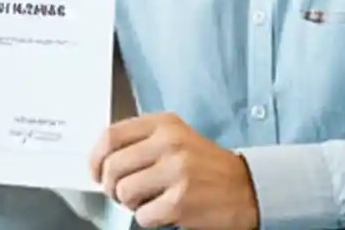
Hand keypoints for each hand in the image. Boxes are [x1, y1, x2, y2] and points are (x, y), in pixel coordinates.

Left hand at [89, 113, 259, 229]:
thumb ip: (142, 141)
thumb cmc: (207, 165)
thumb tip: (103, 159)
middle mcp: (169, 144)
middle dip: (111, 186)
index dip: (95, 158)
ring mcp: (176, 172)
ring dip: (131, 204)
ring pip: (124, 192)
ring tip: (148, 201)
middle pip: (112, 167)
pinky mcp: (180, 202)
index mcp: (164, 125)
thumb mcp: (176, 138)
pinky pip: (142, 216)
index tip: (95, 171)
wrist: (249, 187)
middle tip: (122, 193)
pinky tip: (163, 211)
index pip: (111, 137)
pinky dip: (148, 219)